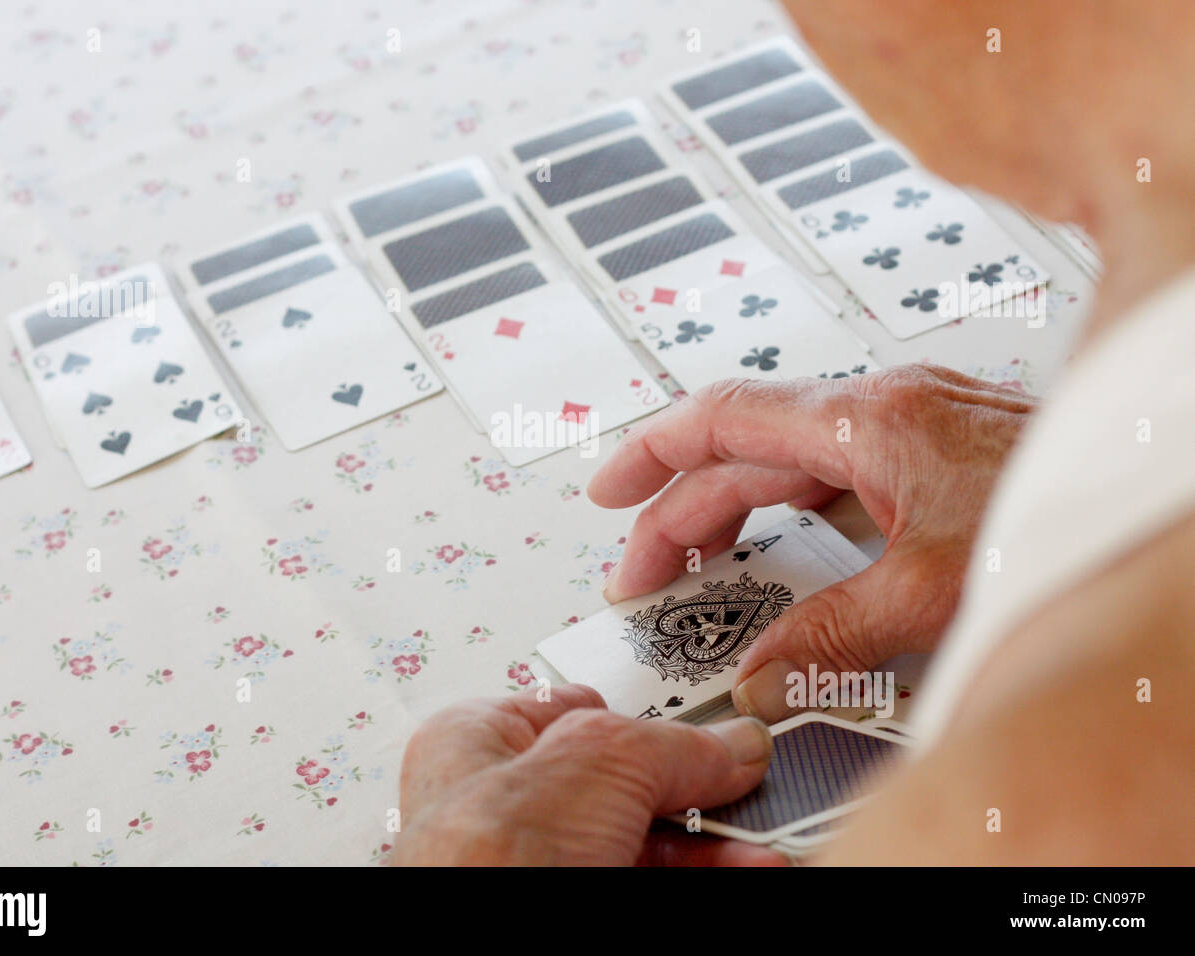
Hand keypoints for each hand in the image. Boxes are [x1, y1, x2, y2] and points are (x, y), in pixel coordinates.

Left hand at [392, 684, 785, 865]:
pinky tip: (749, 868)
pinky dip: (703, 879)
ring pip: (646, 848)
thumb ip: (669, 744)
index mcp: (482, 746)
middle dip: (697, 789)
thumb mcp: (598, 760)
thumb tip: (730, 745)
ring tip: (770, 841)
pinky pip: (655, 886)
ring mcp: (543, 869)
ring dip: (716, 844)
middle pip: (624, 785)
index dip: (647, 715)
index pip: (578, 713)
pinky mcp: (581, 920)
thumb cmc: (485, 857)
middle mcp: (507, 811)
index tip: (714, 726)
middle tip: (750, 787)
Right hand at [587, 364, 1035, 720]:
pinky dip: (789, 512)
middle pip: (745, 449)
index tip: (607, 493)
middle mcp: (883, 408)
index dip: (649, 457)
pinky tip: (787, 551)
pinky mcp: (933, 453)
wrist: (1149, 475)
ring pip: (788, 460)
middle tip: (643, 574)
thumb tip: (762, 680)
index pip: (721, 419)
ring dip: (732, 509)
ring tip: (697, 564)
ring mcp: (910, 426)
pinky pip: (833, 473)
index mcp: (869, 417)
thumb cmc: (1066, 509)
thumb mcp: (934, 589)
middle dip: (681, 511)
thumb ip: (833, 636)